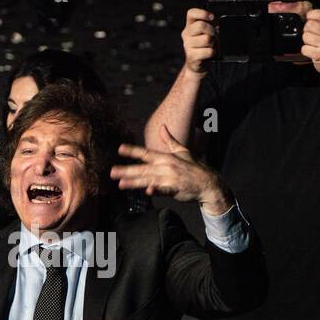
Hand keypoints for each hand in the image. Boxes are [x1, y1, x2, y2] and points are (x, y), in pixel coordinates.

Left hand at [110, 124, 232, 213]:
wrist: (208, 182)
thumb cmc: (194, 167)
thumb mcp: (182, 151)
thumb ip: (169, 140)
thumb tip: (162, 127)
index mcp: (165, 158)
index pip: (145, 153)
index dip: (132, 151)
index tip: (120, 148)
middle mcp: (165, 166)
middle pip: (142, 168)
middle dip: (126, 170)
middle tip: (112, 172)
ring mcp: (170, 178)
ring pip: (149, 180)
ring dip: (134, 182)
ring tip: (121, 184)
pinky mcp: (175, 189)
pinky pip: (164, 190)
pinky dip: (156, 190)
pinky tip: (147, 191)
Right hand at [182, 7, 215, 74]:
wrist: (198, 64)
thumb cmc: (204, 46)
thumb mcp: (206, 33)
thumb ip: (210, 26)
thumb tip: (217, 26)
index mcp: (189, 26)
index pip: (191, 13)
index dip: (203, 13)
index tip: (211, 17)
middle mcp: (186, 34)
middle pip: (201, 26)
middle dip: (211, 30)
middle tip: (213, 35)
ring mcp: (187, 45)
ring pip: (206, 39)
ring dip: (213, 43)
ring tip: (210, 46)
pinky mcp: (191, 56)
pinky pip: (208, 51)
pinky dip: (213, 52)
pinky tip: (209, 53)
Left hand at [301, 8, 319, 74]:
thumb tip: (306, 12)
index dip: (310, 16)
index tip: (310, 19)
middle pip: (309, 25)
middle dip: (307, 31)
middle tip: (313, 36)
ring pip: (305, 37)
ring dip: (307, 41)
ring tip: (314, 45)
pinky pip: (304, 49)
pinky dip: (306, 51)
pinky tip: (313, 52)